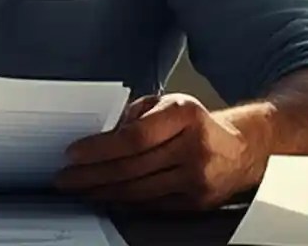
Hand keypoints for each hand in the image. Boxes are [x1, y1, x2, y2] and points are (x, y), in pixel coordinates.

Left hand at [53, 93, 253, 212]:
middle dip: (91, 175)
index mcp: (184, 115)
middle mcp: (193, 147)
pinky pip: (152, 205)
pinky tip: (106, 198)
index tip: (74, 154)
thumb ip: (133, 115)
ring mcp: (197, 178)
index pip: (134, 137)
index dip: (100, 149)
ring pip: (139, 191)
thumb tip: (99, 134)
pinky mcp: (197, 202)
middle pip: (132, 167)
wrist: (241, 149)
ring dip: (102, 192)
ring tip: (79, 190)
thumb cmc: (196, 122)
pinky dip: (124, 203)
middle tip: (65, 178)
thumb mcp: (167, 103)